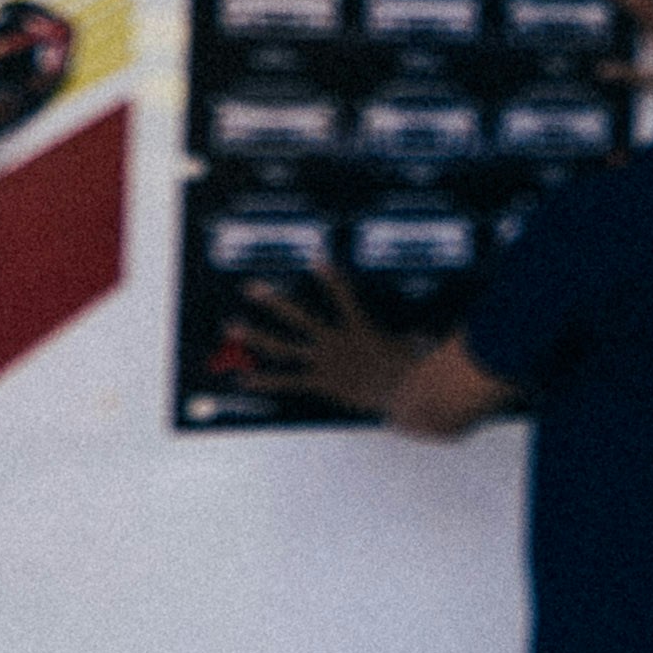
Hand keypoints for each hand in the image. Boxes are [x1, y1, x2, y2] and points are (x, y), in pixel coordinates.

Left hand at [227, 288, 431, 415]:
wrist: (410, 393)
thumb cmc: (419, 370)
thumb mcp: (417, 347)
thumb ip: (412, 339)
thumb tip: (420, 336)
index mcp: (360, 329)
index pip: (343, 295)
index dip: (329, 276)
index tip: (317, 259)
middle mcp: (336, 341)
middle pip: (298, 317)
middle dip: (272, 302)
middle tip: (251, 288)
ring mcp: (325, 362)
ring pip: (283, 346)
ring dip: (256, 335)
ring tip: (233, 325)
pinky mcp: (322, 383)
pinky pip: (288, 381)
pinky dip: (264, 381)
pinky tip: (243, 378)